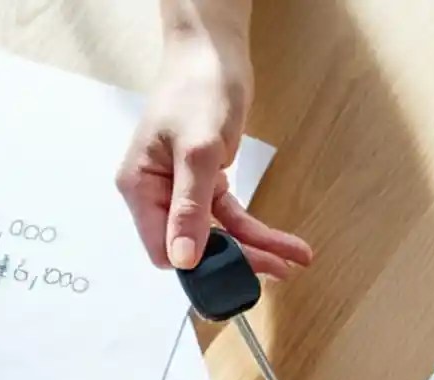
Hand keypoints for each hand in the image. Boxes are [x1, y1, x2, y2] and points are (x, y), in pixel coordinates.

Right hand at [116, 8, 311, 276]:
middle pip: (195, 248)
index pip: (163, 249)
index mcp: (140, 189)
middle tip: (277, 272)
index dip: (197, 265)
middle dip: (235, 263)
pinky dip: (258, 230)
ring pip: (219, 236)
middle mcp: (157, 195)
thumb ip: (189, 207)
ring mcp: (182, 191)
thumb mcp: (196, 149)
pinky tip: (288, 244)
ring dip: (255, 250)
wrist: (214, 51)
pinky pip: (232, 216)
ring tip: (293, 264)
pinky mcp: (206, 183)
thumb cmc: (197, 89)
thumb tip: (182, 259)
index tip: (235, 274)